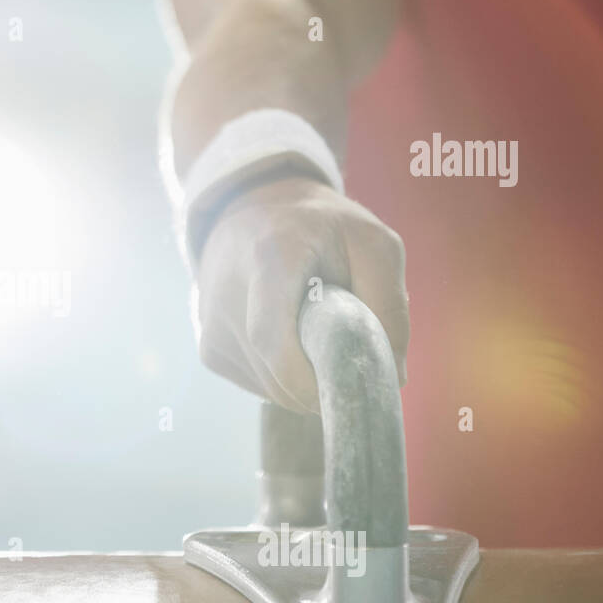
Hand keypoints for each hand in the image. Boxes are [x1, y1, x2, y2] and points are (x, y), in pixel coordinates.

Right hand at [194, 175, 409, 412]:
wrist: (255, 211)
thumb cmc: (321, 228)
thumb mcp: (372, 243)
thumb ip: (390, 304)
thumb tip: (393, 378)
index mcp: (269, 259)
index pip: (272, 339)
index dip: (311, 379)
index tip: (349, 385)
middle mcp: (227, 298)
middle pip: (282, 378)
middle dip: (326, 382)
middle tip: (351, 352)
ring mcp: (213, 330)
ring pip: (275, 391)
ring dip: (309, 379)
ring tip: (317, 333)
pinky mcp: (209, 352)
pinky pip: (262, 388)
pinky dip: (289, 378)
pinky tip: (293, 338)